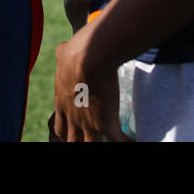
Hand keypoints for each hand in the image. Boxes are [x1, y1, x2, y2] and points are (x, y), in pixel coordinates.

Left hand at [52, 22, 131, 142]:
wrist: (90, 58)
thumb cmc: (76, 52)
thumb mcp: (64, 53)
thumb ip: (62, 54)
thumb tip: (63, 48)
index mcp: (62, 102)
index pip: (60, 128)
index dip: (65, 134)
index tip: (70, 134)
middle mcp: (73, 117)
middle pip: (73, 141)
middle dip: (79, 142)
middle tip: (88, 139)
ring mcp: (89, 123)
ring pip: (92, 145)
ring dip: (100, 143)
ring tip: (109, 140)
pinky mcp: (106, 123)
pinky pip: (117, 140)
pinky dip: (126, 141)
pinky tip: (133, 140)